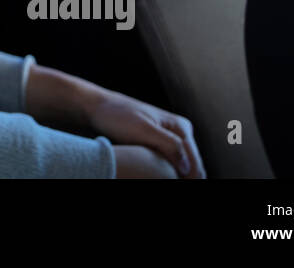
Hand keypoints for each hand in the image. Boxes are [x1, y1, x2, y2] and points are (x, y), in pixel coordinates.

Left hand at [89, 91, 205, 178]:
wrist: (99, 108)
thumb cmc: (118, 116)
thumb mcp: (143, 130)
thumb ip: (169, 144)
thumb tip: (188, 167)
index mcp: (181, 127)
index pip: (194, 163)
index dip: (190, 179)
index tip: (180, 185)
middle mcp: (181, 133)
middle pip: (192, 167)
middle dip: (186, 179)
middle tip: (166, 183)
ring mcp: (172, 139)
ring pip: (183, 168)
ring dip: (178, 177)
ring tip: (164, 181)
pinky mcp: (161, 146)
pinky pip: (171, 166)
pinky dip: (169, 175)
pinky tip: (161, 179)